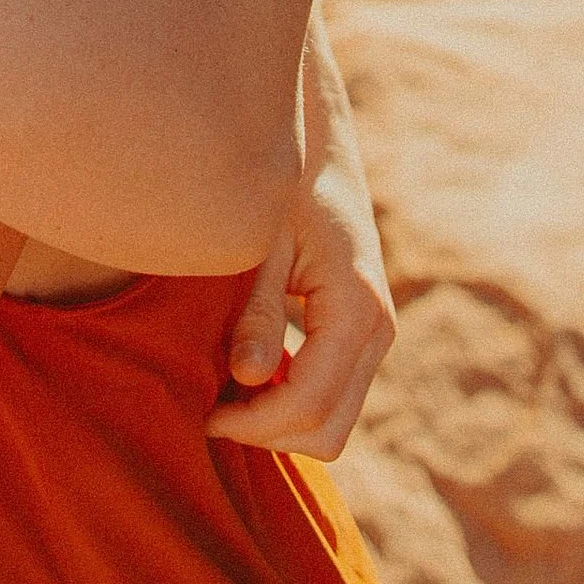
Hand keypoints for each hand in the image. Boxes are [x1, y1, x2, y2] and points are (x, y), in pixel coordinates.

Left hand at [204, 30, 394, 459]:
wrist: (322, 150)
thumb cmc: (285, 186)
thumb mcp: (264, 240)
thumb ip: (257, 309)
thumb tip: (245, 377)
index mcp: (355, 307)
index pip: (308, 401)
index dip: (254, 423)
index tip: (206, 416)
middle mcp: (378, 329)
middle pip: (328, 428)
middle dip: (268, 434)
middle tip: (210, 413)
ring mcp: (377, 335)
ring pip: (335, 421)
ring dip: (281, 424)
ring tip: (225, 396)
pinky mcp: (364, 334)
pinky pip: (335, 396)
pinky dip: (293, 403)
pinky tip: (248, 373)